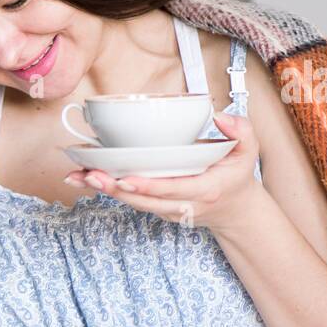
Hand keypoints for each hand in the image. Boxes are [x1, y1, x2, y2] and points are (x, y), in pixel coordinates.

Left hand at [63, 110, 260, 234]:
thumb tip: (220, 116)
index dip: (148, 186)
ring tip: (79, 176)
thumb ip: (241, 131)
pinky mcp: (156, 208)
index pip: (173, 189)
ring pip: (133, 203)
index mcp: (204, 190)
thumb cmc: (236, 176)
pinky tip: (84, 179)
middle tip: (90, 175)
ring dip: (105, 190)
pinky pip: (131, 201)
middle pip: (144, 200)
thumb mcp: (248, 151)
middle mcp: (182, 204)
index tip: (126, 178)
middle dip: (115, 189)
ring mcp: (167, 210)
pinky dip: (108, 191)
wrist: (235, 210)